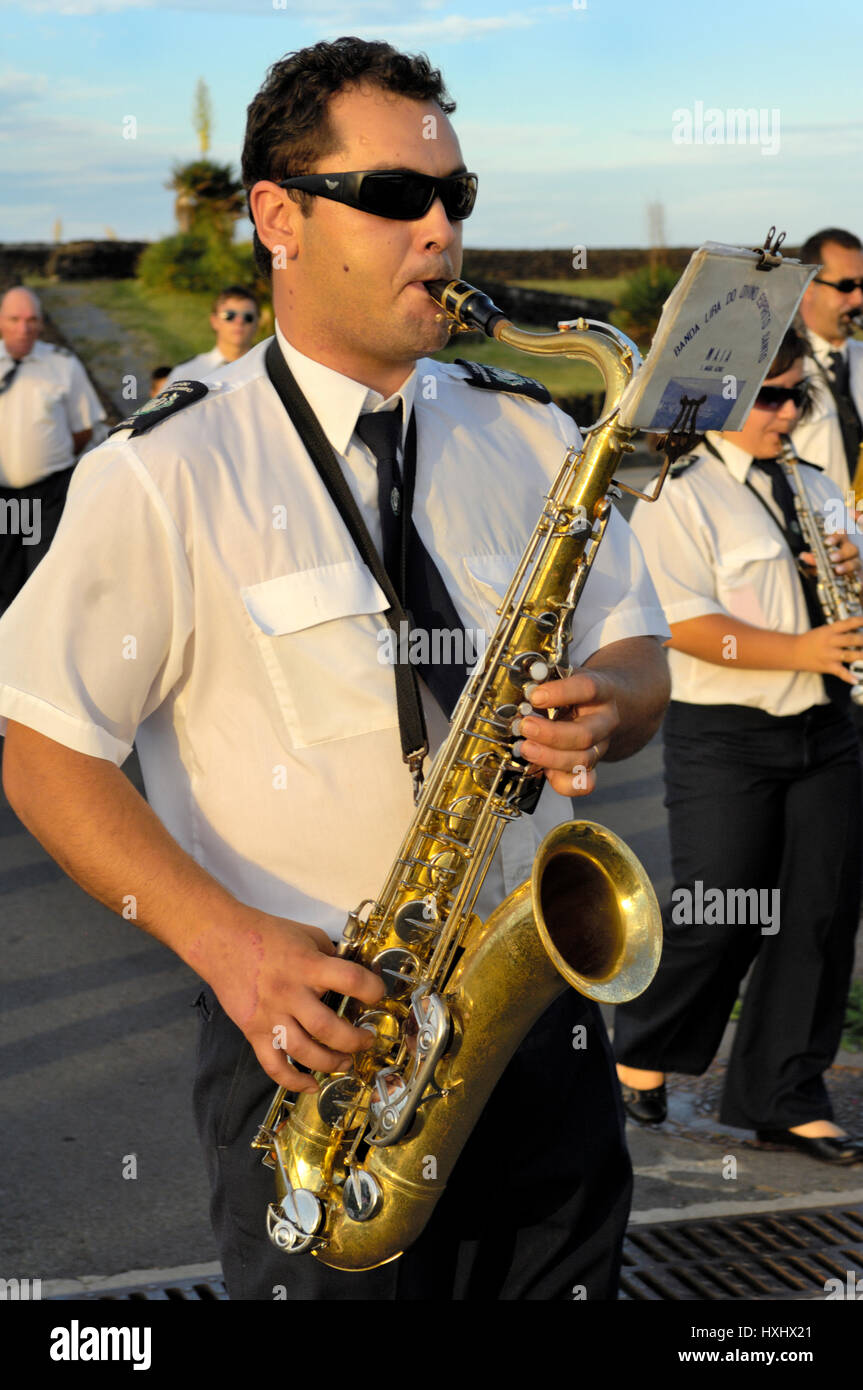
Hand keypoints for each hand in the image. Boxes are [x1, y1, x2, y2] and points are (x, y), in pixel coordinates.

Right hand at [197, 907, 385, 1093]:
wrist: (222, 941)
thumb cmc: (268, 935)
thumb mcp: (308, 935)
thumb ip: (330, 956)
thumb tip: (351, 976)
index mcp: (308, 965)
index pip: (350, 980)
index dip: (372, 990)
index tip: (378, 995)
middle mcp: (290, 993)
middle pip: (328, 1028)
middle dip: (355, 1040)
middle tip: (366, 1039)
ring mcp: (271, 1015)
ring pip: (303, 1052)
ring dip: (330, 1062)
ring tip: (345, 1061)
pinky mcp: (254, 1031)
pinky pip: (274, 1065)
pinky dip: (293, 1080)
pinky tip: (311, 1085)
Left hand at [514, 669, 619, 797]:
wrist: (602, 705)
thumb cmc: (576, 690)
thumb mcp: (564, 675)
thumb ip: (544, 680)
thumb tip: (518, 691)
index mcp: (602, 690)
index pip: (587, 689)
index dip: (560, 693)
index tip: (534, 696)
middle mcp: (605, 721)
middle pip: (585, 735)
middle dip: (550, 735)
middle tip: (525, 727)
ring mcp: (600, 746)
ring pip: (582, 760)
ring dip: (549, 758)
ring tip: (524, 748)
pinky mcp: (591, 767)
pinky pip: (584, 784)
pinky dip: (563, 782)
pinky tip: (544, 771)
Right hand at [794, 614, 862, 682]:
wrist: (793, 652)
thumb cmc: (810, 640)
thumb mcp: (824, 630)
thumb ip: (839, 630)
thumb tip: (857, 629)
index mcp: (829, 630)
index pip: (848, 623)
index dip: (860, 621)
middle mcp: (830, 641)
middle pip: (852, 639)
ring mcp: (829, 655)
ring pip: (849, 655)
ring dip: (861, 655)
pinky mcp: (828, 666)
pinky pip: (840, 672)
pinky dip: (848, 677)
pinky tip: (856, 680)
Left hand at [800, 532, 860, 580]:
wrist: (841, 584)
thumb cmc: (830, 566)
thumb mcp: (820, 561)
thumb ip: (813, 558)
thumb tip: (804, 556)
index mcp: (842, 544)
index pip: (842, 536)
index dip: (836, 537)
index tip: (827, 542)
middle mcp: (851, 553)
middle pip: (851, 549)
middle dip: (842, 553)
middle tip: (832, 558)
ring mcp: (856, 564)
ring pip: (855, 563)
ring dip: (847, 566)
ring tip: (838, 570)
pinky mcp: (859, 576)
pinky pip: (859, 577)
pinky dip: (855, 579)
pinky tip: (849, 580)